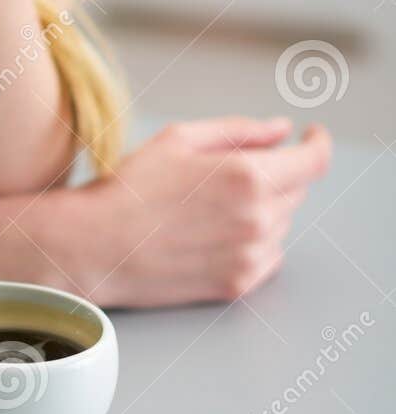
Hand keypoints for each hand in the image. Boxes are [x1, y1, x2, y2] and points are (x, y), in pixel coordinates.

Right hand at [68, 115, 332, 308]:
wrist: (96, 246)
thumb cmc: (130, 187)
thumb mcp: (179, 139)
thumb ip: (240, 130)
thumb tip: (283, 130)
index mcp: (247, 175)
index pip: (313, 160)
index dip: (317, 143)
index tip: (312, 135)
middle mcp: (258, 218)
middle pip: (297, 189)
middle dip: (276, 174)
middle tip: (227, 173)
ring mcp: (250, 255)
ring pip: (282, 223)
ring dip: (263, 208)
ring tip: (209, 206)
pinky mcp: (238, 283)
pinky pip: (269, 256)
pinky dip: (254, 241)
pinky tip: (212, 233)